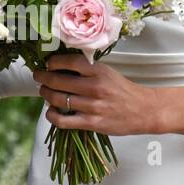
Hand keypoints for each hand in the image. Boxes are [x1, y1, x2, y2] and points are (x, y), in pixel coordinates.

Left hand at [33, 51, 159, 134]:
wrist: (144, 110)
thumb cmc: (124, 91)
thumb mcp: (108, 73)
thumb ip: (88, 69)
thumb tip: (62, 66)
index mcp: (99, 71)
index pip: (69, 61)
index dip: (53, 62)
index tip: (48, 64)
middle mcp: (95, 87)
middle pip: (58, 80)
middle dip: (43, 78)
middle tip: (39, 77)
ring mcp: (93, 106)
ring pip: (58, 99)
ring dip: (46, 95)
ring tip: (44, 92)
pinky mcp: (92, 123)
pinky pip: (63, 121)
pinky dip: (52, 116)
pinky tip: (51, 112)